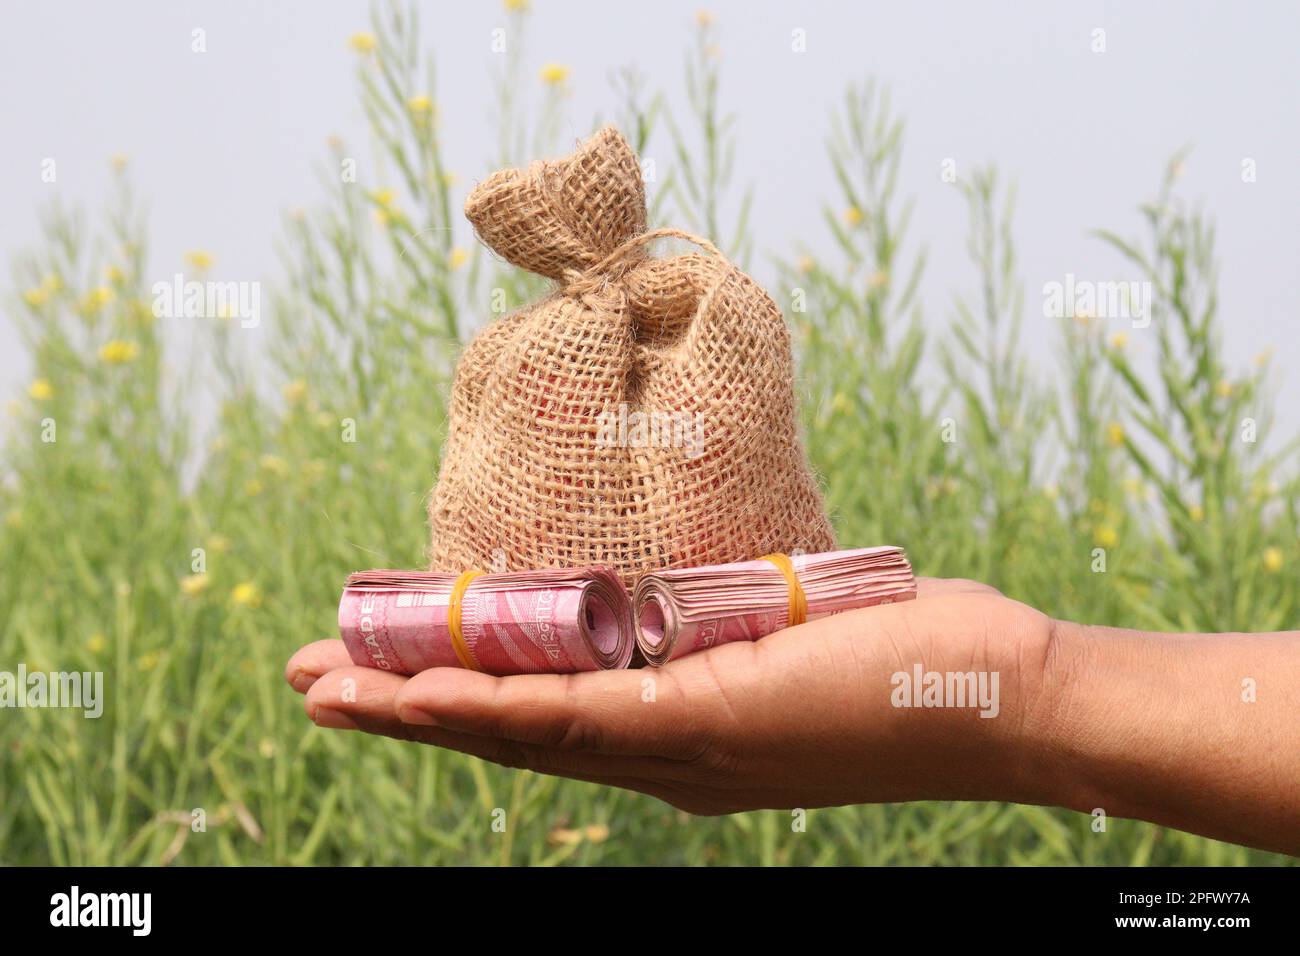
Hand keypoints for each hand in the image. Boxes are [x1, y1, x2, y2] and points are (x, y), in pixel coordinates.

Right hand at [285, 578, 1058, 814]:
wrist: (1005, 696)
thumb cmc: (912, 655)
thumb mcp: (791, 627)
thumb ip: (725, 614)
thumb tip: (684, 574)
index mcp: (685, 733)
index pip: (549, 715)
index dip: (459, 697)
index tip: (389, 669)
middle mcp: (671, 759)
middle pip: (513, 735)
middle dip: (406, 711)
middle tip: (312, 684)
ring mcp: (685, 749)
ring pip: (525, 735)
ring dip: (422, 712)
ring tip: (332, 688)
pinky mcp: (711, 726)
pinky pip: (583, 720)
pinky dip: (497, 711)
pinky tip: (430, 697)